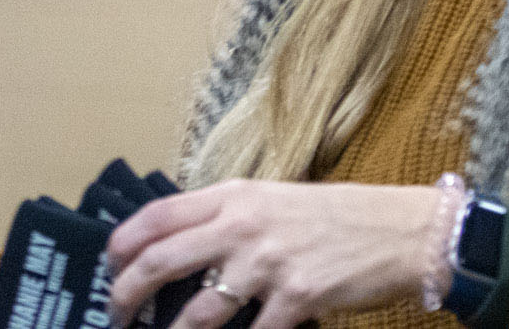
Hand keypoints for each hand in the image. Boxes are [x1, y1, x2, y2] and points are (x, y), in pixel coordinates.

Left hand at [105, 180, 439, 328]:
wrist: (399, 231)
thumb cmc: (335, 217)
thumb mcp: (272, 200)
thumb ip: (227, 216)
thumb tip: (180, 244)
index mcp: (234, 196)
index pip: (158, 215)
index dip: (122, 243)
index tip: (109, 265)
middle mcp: (243, 225)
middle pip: (161, 260)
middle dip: (127, 293)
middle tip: (116, 313)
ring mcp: (268, 264)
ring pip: (197, 311)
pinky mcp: (296, 299)